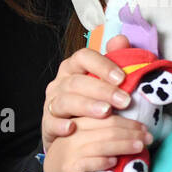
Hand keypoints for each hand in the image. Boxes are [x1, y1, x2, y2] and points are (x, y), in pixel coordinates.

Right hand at [41, 35, 135, 152]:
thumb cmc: (94, 100)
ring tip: (106, 112)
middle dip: (102, 90)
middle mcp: (60, 82)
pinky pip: (51, 123)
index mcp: (74, 67)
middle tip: (124, 101)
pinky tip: (72, 128)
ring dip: (86, 106)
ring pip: (65, 100)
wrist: (74, 131)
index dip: (102, 65)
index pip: (84, 57)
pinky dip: (60, 125)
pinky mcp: (48, 123)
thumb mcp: (105, 80)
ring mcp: (52, 102)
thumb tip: (121, 39)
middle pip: (77, 81)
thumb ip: (115, 58)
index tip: (122, 78)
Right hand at [42, 114, 151, 171]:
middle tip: (148, 137)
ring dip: (124, 145)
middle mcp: (73, 132)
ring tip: (140, 147)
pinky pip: (89, 162)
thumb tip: (138, 128)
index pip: (107, 117)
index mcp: (79, 119)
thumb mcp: (88, 135)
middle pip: (107, 128)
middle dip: (131, 132)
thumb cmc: (78, 153)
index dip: (128, 121)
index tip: (144, 127)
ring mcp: (70, 150)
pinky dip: (104, 161)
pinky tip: (115, 161)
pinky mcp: (69, 168)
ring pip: (101, 144)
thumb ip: (105, 128)